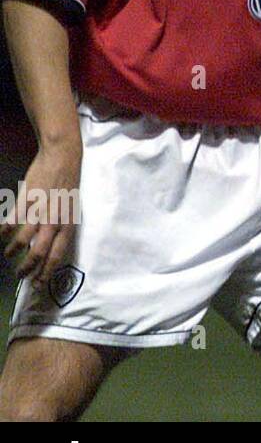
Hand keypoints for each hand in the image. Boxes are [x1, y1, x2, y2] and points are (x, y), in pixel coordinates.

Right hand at [1, 139, 80, 285]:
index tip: (37, 284)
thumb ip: (60, 227)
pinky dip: (4, 231)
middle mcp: (54, 220)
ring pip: (22, 240)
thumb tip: (48, 246)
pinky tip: (1, 235)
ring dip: (14, 251)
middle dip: (27, 268)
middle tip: (19, 275)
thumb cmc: (68, 184)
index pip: (57, 255)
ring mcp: (39, 210)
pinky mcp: (26, 200)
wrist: (62, 158)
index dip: (46, 272)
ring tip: (10, 255)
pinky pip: (11, 221)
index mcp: (68, 224)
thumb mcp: (70, 209)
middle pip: (39, 253)